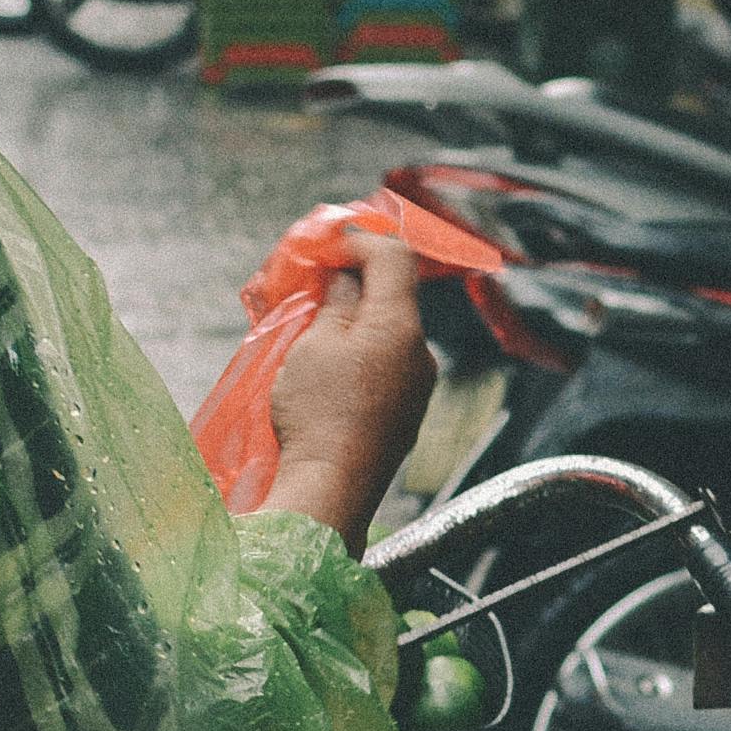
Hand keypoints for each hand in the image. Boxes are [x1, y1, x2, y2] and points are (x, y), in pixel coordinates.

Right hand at [258, 231, 435, 547]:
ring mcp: (417, 389)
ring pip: (387, 335)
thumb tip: (347, 277)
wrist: (331, 489)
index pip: (394, 257)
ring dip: (352, 322)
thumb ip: (336, 301)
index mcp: (401, 328)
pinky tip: (325, 368)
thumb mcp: (314, 343)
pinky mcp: (405, 416)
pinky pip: (384, 368)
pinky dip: (357, 355)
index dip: (357, 241)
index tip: (323, 247)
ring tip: (309, 330)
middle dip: (352, 284)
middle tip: (310, 287)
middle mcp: (421, 355)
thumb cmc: (317, 412)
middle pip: (392, 297)